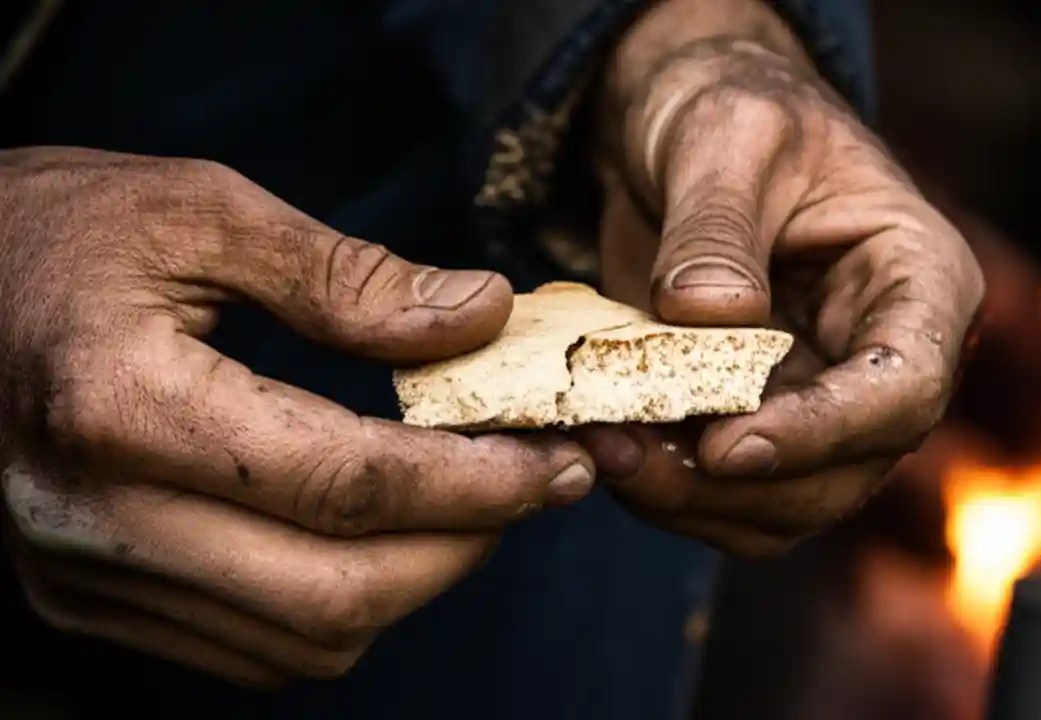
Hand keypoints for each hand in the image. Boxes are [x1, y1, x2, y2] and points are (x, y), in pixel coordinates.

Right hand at [0, 147, 594, 684]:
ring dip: (413, 581)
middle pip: (337, 593)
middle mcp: (96, 519)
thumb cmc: (56, 231)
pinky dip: (342, 604)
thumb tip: (482, 316)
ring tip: (462, 501)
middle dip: (463, 547)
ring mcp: (86, 575)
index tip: (558, 460)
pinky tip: (372, 532)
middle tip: (530, 484)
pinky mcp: (89, 597)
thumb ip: (348, 277)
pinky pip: (253, 648)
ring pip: (303, 641)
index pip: (345, 483)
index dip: (476, 482)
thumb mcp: (202, 212)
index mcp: (120, 406)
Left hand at [579, 2, 983, 556]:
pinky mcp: (754, 423)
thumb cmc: (732, 110)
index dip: (824, 431)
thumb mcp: (726, 135)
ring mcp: (820, 403)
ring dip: (690, 499)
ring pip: (781, 506)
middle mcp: (880, 359)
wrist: (687, 130)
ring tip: (600, 449)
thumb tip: (707, 316)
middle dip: (737, 485)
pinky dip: (665, 487)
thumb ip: (718, 224)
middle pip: (844, 473)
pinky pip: (724, 494)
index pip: (904, 387)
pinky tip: (603, 445)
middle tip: (627, 456)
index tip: (729, 445)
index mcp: (917, 281)